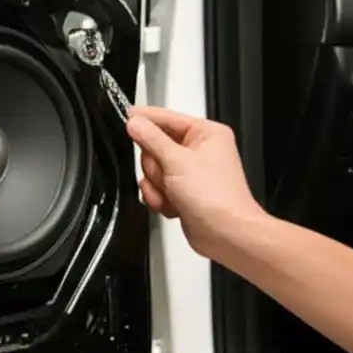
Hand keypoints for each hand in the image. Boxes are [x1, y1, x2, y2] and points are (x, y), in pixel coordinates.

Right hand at [125, 106, 266, 259]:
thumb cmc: (217, 199)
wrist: (226, 235)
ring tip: (173, 193)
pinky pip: (156, 188)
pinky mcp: (183, 192)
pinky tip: (172, 205)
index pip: (167, 118)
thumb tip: (135, 123)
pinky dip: (160, 198)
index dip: (146, 119)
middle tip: (167, 174)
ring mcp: (190, 173)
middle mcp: (200, 151)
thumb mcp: (177, 161)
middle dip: (156, 166)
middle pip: (155, 146)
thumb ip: (151, 139)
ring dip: (157, 185)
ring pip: (153, 170)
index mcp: (206, 134)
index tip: (126, 118)